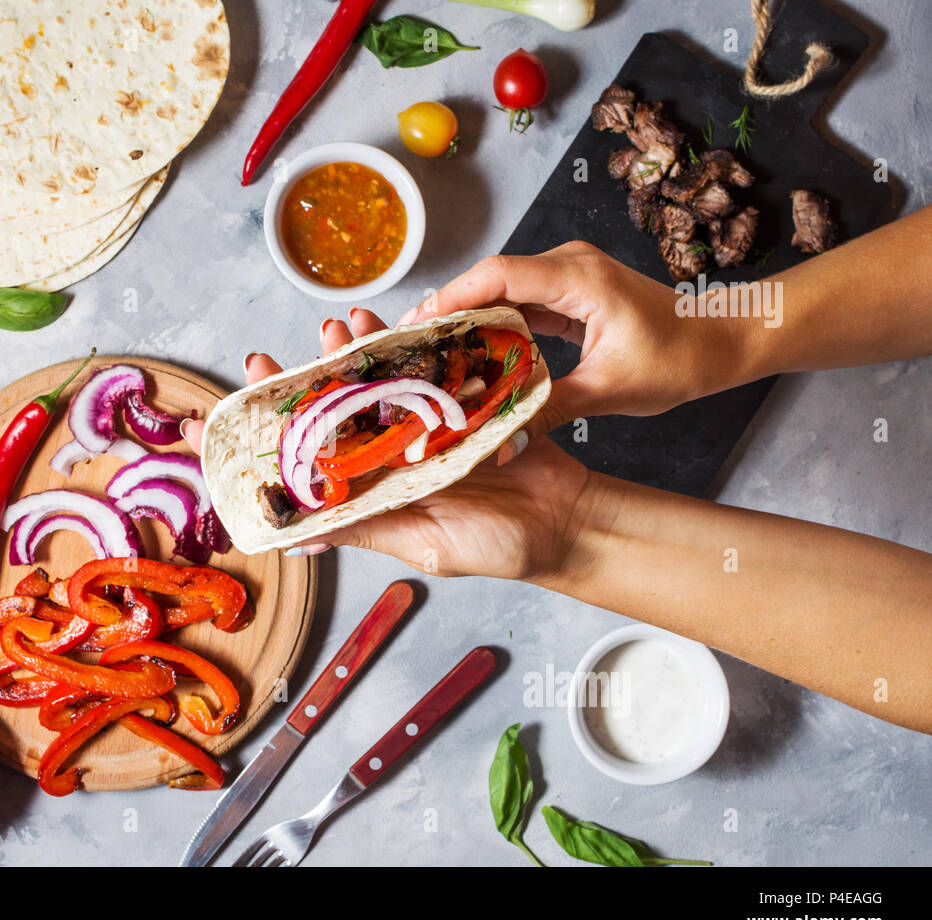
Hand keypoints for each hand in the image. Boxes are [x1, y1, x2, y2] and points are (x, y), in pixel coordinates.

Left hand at [182, 310, 595, 580]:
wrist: (569, 522)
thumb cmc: (499, 547)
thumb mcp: (425, 543)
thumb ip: (367, 528)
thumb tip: (297, 537)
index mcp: (369, 495)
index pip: (294, 473)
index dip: (247, 451)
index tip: (196, 431)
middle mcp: (385, 459)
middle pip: (323, 418)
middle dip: (288, 389)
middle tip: (258, 360)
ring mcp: (418, 429)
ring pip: (366, 386)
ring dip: (342, 356)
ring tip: (328, 328)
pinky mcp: (454, 404)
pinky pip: (416, 369)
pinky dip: (397, 346)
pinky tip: (376, 326)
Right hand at [399, 241, 745, 441]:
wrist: (721, 339)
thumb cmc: (680, 358)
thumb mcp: (611, 392)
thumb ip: (549, 412)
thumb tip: (501, 445)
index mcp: (580, 278)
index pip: (498, 276)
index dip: (451, 298)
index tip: (416, 327)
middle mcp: (569, 265)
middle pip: (489, 278)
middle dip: (446, 310)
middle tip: (407, 347)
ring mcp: (567, 276)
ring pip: (499, 289)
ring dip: (464, 318)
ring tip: (427, 352)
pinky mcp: (567, 292)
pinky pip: (517, 302)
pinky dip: (489, 324)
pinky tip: (467, 352)